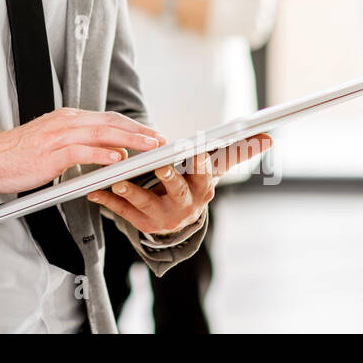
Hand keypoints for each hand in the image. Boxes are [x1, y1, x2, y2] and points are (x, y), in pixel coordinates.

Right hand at [0, 108, 166, 194]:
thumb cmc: (17, 155)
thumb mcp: (51, 143)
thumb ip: (78, 144)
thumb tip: (108, 152)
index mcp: (66, 119)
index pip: (107, 119)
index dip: (132, 125)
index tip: (151, 133)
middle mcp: (65, 123)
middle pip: (109, 122)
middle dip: (139, 130)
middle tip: (161, 138)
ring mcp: (57, 137)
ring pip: (101, 133)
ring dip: (129, 139)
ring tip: (149, 146)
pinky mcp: (50, 154)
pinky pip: (82, 151)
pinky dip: (102, 154)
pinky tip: (118, 158)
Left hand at [87, 134, 271, 235]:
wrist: (176, 222)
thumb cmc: (192, 184)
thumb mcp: (212, 171)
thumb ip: (236, 153)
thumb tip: (268, 138)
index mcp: (203, 189)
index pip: (207, 175)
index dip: (203, 165)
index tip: (199, 152)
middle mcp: (185, 206)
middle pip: (178, 190)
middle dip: (169, 177)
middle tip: (161, 165)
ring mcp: (162, 217)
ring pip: (145, 202)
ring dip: (131, 189)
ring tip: (118, 179)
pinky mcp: (141, 224)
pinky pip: (121, 211)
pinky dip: (107, 200)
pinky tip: (93, 191)